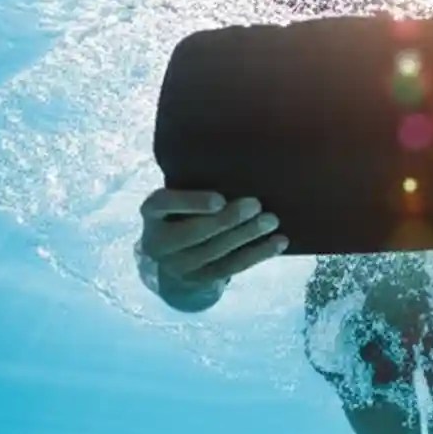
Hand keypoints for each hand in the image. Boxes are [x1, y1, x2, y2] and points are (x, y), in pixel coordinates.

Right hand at [139, 189, 287, 311]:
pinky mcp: (201, 281)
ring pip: (217, 252)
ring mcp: (178, 267)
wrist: (174, 262)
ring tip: (272, 220)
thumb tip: (241, 152)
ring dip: (248, 235)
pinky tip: (280, 242)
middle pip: (195, 232)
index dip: (191, 203)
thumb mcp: (180, 197)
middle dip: (228, 219)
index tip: (219, 199)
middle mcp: (158, 242)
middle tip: (256, 204)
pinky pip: (232, 267)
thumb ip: (196, 180)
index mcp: (152, 212)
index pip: (165, 204)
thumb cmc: (186, 212)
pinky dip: (258, 253)